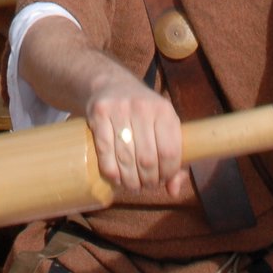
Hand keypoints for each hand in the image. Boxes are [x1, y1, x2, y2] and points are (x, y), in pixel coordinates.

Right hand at [86, 70, 189, 199]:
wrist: (110, 82)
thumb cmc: (142, 111)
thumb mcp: (162, 124)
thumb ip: (173, 156)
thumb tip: (174, 190)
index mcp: (164, 110)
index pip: (170, 151)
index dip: (167, 172)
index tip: (162, 179)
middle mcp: (143, 108)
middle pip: (147, 158)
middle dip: (147, 180)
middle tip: (145, 185)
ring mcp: (119, 109)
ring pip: (126, 158)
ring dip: (130, 180)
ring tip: (132, 185)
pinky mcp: (99, 113)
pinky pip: (105, 150)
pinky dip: (111, 171)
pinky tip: (116, 177)